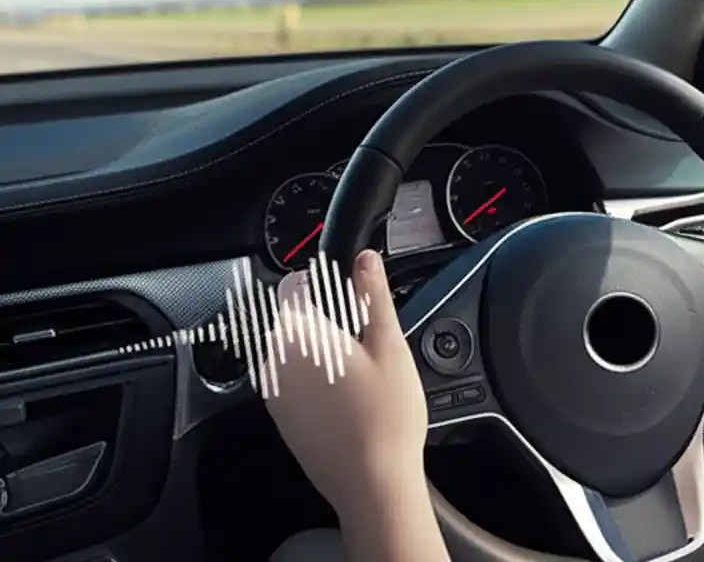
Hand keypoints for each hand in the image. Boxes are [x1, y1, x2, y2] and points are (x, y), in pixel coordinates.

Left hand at [267, 250, 427, 519]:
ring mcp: (275, 393)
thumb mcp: (389, 346)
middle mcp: (275, 361)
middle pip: (293, 321)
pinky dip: (316, 380)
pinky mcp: (282, 419)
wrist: (372, 484)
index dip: (323, 283)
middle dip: (325, 319)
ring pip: (293, 353)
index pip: (293, 287)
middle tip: (366, 338)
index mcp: (298, 335)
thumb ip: (373, 296)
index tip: (350, 294)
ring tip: (361, 370)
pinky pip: (294, 383)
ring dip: (320, 351)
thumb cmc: (386, 417)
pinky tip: (349, 397)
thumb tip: (365, 259)